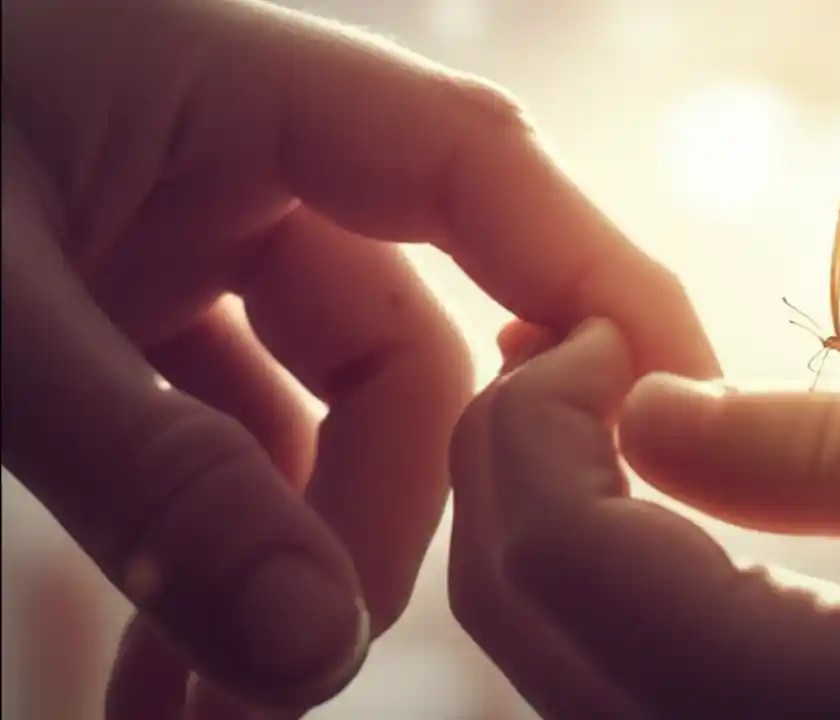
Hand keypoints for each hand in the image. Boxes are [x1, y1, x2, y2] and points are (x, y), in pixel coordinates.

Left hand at [1, 1, 717, 716]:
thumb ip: (146, 473)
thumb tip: (305, 654)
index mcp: (245, 85)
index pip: (487, 179)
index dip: (599, 288)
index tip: (668, 421)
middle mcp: (242, 158)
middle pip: (405, 352)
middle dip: (369, 521)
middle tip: (296, 674)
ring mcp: (188, 240)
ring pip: (320, 418)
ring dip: (280, 564)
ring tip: (207, 713)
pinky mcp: (130, 309)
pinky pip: (225, 439)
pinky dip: (208, 550)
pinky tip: (171, 667)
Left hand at [449, 318, 839, 717]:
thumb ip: (811, 449)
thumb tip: (636, 407)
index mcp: (782, 711)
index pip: (556, 551)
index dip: (541, 413)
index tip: (611, 332)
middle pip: (512, 603)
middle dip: (511, 448)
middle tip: (580, 348)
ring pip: (532, 647)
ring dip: (531, 502)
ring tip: (586, 398)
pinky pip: (587, 677)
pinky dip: (574, 566)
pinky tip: (622, 489)